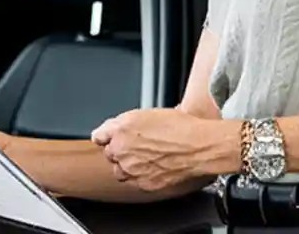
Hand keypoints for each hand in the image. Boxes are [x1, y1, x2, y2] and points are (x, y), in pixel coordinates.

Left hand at [91, 108, 237, 192]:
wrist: (199, 146)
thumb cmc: (181, 127)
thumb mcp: (149, 114)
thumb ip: (125, 123)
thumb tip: (113, 128)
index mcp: (121, 129)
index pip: (100, 136)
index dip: (107, 136)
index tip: (109, 138)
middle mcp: (122, 150)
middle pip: (110, 154)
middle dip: (120, 151)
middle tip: (139, 146)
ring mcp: (132, 169)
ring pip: (120, 171)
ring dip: (128, 166)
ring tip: (148, 158)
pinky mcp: (143, 184)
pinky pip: (135, 182)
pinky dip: (141, 176)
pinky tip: (156, 166)